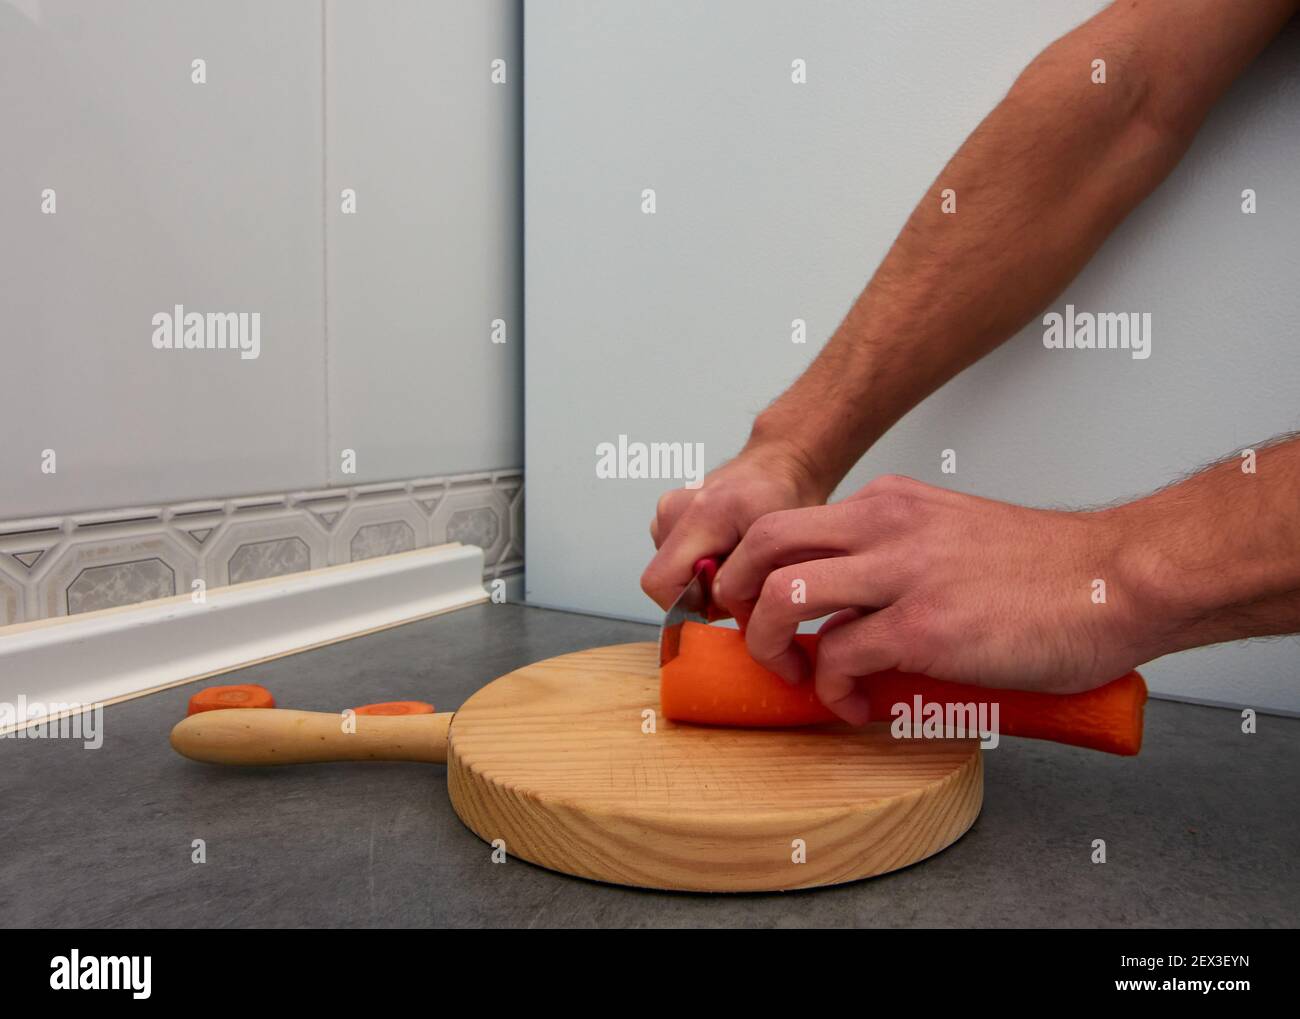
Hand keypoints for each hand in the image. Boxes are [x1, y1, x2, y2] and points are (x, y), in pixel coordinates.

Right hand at [640, 442, 826, 609]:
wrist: (780, 461)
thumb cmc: (788, 498)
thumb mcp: (783, 546)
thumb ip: (750, 582)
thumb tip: (725, 614)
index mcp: (703, 513)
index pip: (660, 581)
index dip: (688, 605)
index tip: (725, 603)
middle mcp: (675, 508)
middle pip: (664, 580)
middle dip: (698, 594)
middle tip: (739, 583)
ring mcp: (668, 509)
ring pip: (670, 570)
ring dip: (700, 580)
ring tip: (736, 563)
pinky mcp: (669, 512)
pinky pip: (675, 557)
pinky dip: (698, 564)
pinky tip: (726, 551)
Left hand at [713, 474, 1158, 722]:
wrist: (1121, 580)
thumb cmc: (1047, 572)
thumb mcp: (950, 538)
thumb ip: (893, 563)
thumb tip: (847, 622)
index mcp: (889, 503)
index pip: (786, 523)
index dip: (754, 570)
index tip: (758, 611)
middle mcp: (885, 525)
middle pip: (763, 542)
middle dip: (735, 596)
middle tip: (754, 638)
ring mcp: (903, 572)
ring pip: (783, 594)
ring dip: (771, 644)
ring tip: (799, 676)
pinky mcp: (926, 625)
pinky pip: (839, 656)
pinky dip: (831, 690)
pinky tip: (854, 705)